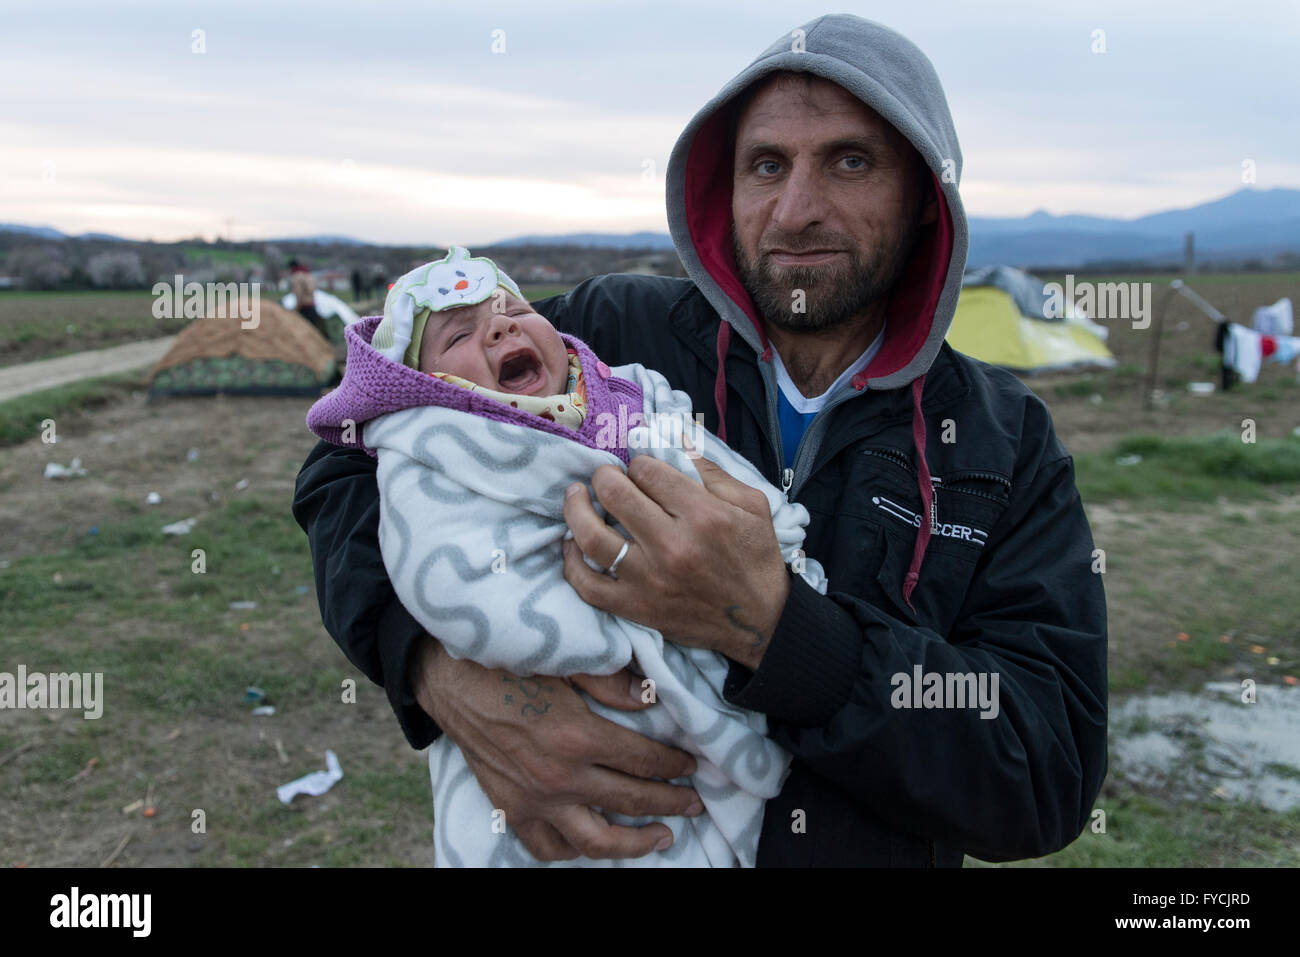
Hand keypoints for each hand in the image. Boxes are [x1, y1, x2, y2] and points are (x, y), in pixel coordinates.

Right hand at [409, 636, 702, 861]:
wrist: (449, 680)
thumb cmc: (508, 662)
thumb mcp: (564, 659)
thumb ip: (609, 679)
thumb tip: (649, 698)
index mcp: (577, 737)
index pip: (644, 760)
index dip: (675, 764)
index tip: (693, 765)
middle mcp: (559, 778)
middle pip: (632, 801)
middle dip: (671, 803)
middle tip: (694, 803)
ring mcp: (534, 800)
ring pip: (596, 842)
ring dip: (635, 843)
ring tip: (662, 837)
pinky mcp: (511, 810)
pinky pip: (548, 848)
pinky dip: (576, 852)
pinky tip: (596, 844)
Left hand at [561, 451, 790, 669]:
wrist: (761, 622)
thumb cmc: (756, 557)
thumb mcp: (751, 503)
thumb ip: (710, 469)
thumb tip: (672, 435)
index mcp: (703, 515)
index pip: (647, 470)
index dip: (638, 462)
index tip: (640, 469)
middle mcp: (672, 546)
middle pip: (614, 494)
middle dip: (604, 476)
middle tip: (606, 476)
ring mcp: (649, 580)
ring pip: (590, 536)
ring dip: (575, 508)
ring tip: (576, 496)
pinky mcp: (636, 608)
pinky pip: (587, 585)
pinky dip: (571, 562)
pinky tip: (572, 543)